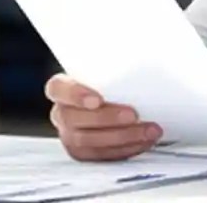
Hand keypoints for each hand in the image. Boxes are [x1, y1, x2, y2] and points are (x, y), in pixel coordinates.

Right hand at [45, 73, 162, 160]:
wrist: (114, 100)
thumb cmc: (110, 82)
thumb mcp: (108, 69)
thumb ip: (114, 66)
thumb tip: (138, 52)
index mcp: (61, 87)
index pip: (58, 88)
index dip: (75, 95)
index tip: (97, 99)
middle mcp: (61, 113)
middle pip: (74, 119)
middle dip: (107, 119)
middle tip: (133, 114)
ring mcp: (70, 136)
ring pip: (88, 141)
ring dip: (122, 136)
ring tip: (148, 130)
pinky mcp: (84, 154)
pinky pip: (102, 155)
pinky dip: (126, 149)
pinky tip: (144, 141)